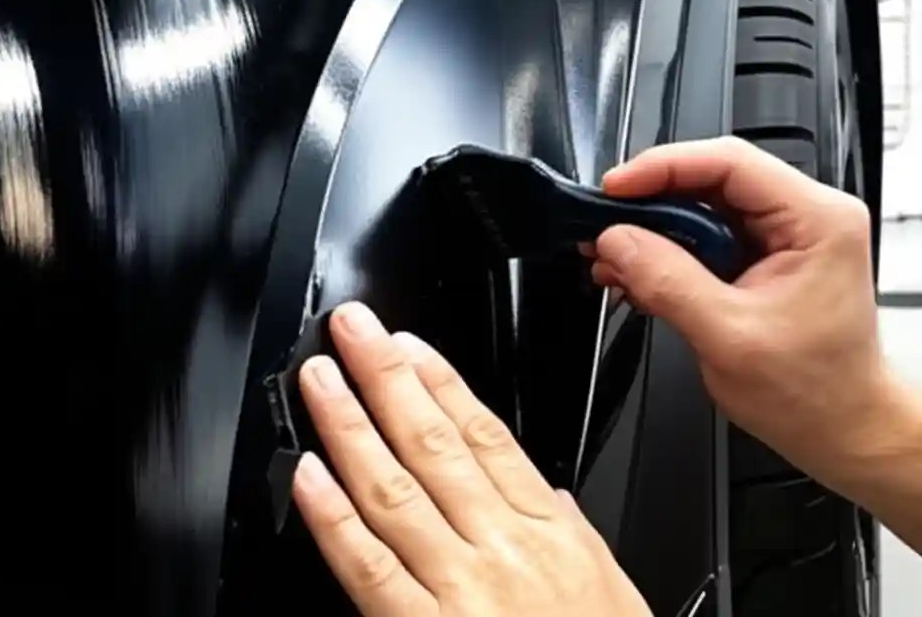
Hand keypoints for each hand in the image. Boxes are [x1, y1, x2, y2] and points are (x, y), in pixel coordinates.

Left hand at [292, 302, 651, 616]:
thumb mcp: (611, 591)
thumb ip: (573, 533)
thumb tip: (546, 490)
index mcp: (548, 533)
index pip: (486, 437)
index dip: (442, 383)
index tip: (409, 345)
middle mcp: (500, 550)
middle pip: (432, 445)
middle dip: (386, 379)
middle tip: (352, 332)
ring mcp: (459, 590)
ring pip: (393, 489)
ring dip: (350, 427)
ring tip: (320, 381)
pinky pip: (369, 569)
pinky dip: (335, 519)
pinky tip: (309, 478)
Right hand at [589, 137, 903, 482]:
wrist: (843, 431)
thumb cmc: (814, 393)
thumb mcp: (728, 337)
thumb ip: (668, 282)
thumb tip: (617, 241)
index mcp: (816, 220)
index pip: (728, 162)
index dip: (663, 167)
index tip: (616, 188)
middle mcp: (807, 217)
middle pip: (712, 179)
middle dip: (650, 202)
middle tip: (603, 225)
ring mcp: (787, 237)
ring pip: (703, 208)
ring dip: (653, 231)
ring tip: (613, 259)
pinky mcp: (767, 258)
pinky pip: (707, 237)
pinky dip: (667, 253)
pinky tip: (637, 276)